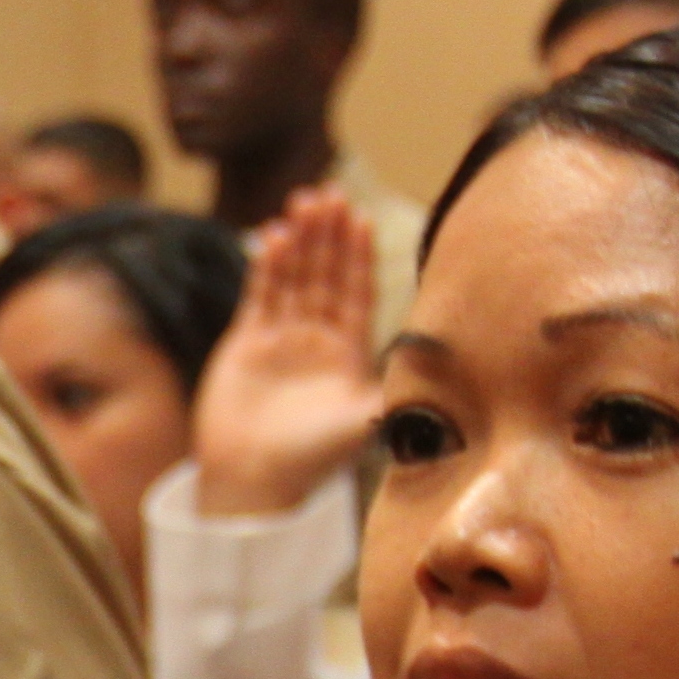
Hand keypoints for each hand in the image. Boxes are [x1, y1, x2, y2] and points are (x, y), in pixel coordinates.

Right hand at [191, 186, 383, 516]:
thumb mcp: (361, 422)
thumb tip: (433, 369)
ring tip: (301, 204)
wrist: (253, 482)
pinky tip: (270, 238)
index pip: (357, 291)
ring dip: (298, 242)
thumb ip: (392, 390)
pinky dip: (265, 268)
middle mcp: (317, 340)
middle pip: (325, 275)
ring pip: (292, 278)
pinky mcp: (245, 345)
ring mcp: (280, 340)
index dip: (358, 256)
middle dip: (328, 236)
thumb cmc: (312, 459)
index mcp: (349, 353)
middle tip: (330, 196)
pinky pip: (259, 297)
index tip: (361, 219)